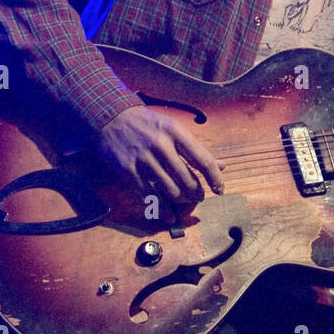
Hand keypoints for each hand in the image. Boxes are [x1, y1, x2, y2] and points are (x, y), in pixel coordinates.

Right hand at [96, 105, 223, 202]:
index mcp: (176, 132)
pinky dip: (162, 209)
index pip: (202, 159)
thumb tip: (222, 166)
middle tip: (199, 196)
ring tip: (185, 200)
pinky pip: (149, 195)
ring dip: (182, 200)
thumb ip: (196, 148)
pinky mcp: (128, 170)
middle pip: (187, 178)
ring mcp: (143, 159)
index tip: (219, 189)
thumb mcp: (173, 128)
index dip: (214, 178)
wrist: (112, 118)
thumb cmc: (148, 124)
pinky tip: (170, 216)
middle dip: (197, 192)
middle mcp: (161, 145)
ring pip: (170, 189)